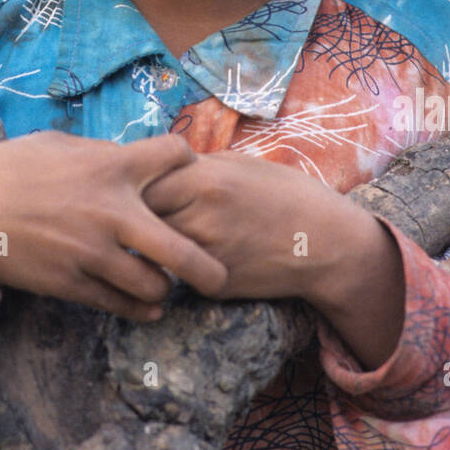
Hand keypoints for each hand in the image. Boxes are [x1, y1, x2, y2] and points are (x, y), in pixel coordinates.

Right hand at [0, 131, 228, 321]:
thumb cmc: (12, 166)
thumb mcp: (64, 145)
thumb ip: (106, 155)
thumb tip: (136, 160)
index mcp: (112, 166)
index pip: (177, 156)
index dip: (187, 162)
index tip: (187, 172)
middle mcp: (111, 212)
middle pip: (183, 250)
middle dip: (209, 269)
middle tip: (220, 276)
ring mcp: (92, 253)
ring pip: (154, 287)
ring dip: (165, 288)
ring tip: (165, 284)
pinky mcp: (71, 284)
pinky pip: (121, 306)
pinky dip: (139, 307)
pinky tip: (146, 303)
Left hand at [142, 150, 405, 366]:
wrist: (325, 242)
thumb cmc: (284, 194)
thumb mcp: (239, 164)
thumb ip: (195, 167)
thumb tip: (156, 168)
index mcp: (204, 179)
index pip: (141, 180)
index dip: (131, 184)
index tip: (128, 185)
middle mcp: (200, 216)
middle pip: (139, 217)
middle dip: (131, 215)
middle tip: (125, 213)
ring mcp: (206, 254)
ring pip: (154, 249)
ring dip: (148, 242)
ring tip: (147, 234)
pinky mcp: (213, 285)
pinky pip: (178, 273)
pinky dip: (174, 266)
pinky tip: (180, 258)